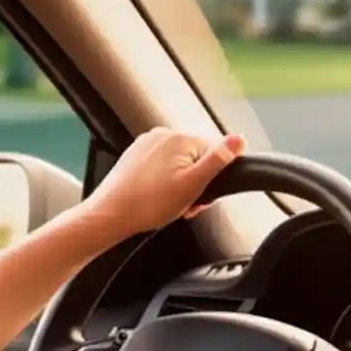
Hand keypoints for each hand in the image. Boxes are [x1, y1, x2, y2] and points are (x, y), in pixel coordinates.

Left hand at [72, 127, 245, 243]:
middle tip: (183, 203)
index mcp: (180, 138)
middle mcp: (163, 135)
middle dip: (194, 182)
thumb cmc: (148, 204)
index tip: (200, 195)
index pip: (214, 154)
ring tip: (167, 203)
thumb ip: (218, 160)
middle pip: (196, 159)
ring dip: (180, 184)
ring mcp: (147, 144)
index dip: (211, 179)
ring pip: (179, 164)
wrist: (110, 215)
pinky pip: (161, 166)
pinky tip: (156, 197)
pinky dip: (163, 182)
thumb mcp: (193, 185)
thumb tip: (239, 139)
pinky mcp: (136, 155)